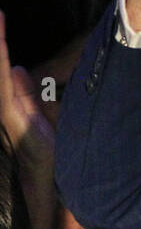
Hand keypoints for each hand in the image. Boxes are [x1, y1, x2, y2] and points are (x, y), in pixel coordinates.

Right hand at [0, 11, 53, 164]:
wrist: (47, 174)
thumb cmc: (47, 146)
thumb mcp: (42, 111)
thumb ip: (28, 91)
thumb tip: (15, 68)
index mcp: (10, 98)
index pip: (1, 64)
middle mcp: (4, 101)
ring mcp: (6, 108)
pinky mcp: (11, 115)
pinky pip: (4, 87)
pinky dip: (2, 66)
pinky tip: (4, 54)